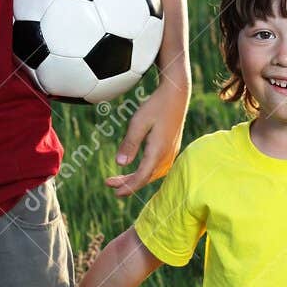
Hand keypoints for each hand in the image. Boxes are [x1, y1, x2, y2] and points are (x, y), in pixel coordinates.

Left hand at [103, 77, 187, 197]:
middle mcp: (167, 155)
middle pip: (146, 178)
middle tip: (109, 184)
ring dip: (136, 179)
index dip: (128, 186)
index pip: (142, 176)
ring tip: (119, 180)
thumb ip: (130, 144)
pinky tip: (137, 171)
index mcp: (158, 151)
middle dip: (128, 184)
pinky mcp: (172, 149)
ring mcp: (171, 153)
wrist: (176, 94)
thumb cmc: (156, 106)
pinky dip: (145, 173)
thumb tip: (120, 164)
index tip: (115, 191)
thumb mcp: (138, 122)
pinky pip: (158, 168)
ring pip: (152, 174)